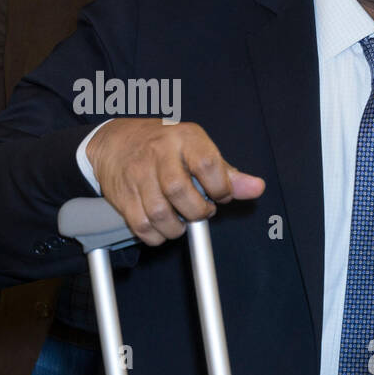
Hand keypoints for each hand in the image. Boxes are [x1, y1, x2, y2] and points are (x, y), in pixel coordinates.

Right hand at [85, 119, 264, 246]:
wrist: (116, 141)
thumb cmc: (166, 147)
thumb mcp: (199, 149)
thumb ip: (228, 173)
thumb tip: (257, 188)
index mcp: (185, 138)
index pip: (208, 164)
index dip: (220, 188)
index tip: (220, 195)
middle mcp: (159, 153)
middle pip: (179, 191)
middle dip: (197, 211)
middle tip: (200, 211)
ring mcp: (137, 174)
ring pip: (160, 213)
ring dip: (177, 227)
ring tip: (181, 219)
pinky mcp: (123, 195)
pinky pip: (142, 226)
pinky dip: (157, 236)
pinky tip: (163, 227)